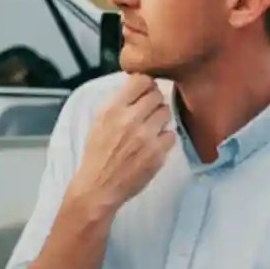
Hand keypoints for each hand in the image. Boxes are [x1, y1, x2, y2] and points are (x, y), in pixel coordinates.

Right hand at [70, 74, 176, 210]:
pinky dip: (164, 139)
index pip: (141, 80)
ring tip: (149, 131)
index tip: (145, 92)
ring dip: (160, 120)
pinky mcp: (157, 153)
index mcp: (112, 109)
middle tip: (148, 114)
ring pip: (166, 112)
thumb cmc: (98, 154)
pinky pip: (171, 134)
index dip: (146, 85)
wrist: (98, 187)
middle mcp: (130, 119)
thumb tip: (141, 85)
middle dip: (154, 102)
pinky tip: (153, 146)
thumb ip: (119, 103)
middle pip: (157, 95)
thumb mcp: (99, 122)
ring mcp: (146, 136)